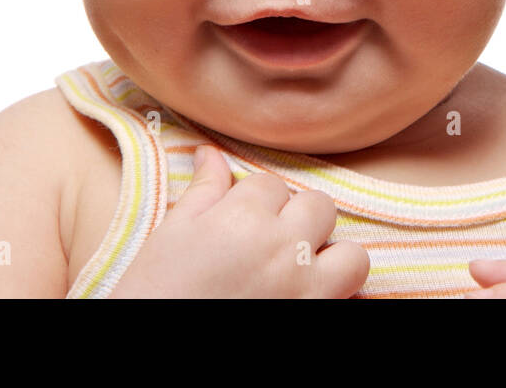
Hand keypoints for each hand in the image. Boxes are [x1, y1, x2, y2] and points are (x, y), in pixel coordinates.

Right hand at [110, 144, 369, 297]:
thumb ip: (203, 191)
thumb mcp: (171, 235)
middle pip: (318, 207)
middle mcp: (283, 248)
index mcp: (244, 218)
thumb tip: (211, 153)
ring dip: (331, 257)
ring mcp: (304, 287)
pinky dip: (336, 292)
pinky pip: (351, 296)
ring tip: (300, 270)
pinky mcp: (314, 315)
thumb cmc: (155, 292)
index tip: (238, 223)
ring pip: (351, 255)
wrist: (154, 353)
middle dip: (298, 218)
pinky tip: (306, 294)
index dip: (255, 201)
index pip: (270, 184)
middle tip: (270, 242)